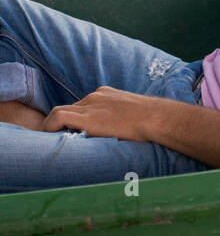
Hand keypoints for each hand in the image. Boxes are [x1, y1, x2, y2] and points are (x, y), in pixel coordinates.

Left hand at [41, 87, 161, 141]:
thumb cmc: (150, 119)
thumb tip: (124, 132)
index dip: (73, 119)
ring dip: (51, 126)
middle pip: (69, 108)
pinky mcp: (88, 117)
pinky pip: (59, 117)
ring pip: (59, 111)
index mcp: (106, 94)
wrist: (154, 117)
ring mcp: (90, 105)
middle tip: (57, 139)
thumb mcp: (133, 114)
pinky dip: (50, 126)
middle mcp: (95, 96)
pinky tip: (50, 139)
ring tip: (49, 142)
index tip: (72, 132)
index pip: (81, 105)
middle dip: (61, 123)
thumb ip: (122, 118)